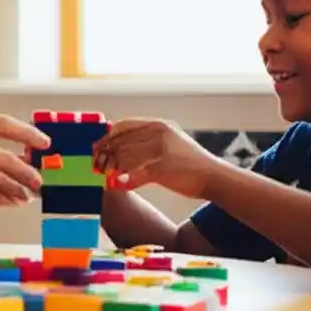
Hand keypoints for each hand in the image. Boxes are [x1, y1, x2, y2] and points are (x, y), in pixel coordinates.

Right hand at [0, 114, 49, 208]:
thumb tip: (19, 156)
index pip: (2, 124)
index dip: (26, 133)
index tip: (44, 142)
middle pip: (4, 157)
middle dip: (26, 171)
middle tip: (39, 180)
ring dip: (17, 189)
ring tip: (28, 195)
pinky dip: (2, 199)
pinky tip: (12, 202)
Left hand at [92, 118, 214, 198]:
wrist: (215, 176)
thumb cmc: (190, 163)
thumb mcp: (170, 143)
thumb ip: (147, 141)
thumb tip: (119, 147)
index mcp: (160, 125)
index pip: (124, 126)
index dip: (107, 137)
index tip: (96, 148)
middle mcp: (159, 133)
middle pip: (121, 142)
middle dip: (105, 155)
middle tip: (96, 166)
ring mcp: (161, 149)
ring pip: (125, 157)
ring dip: (112, 169)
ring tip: (106, 177)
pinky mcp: (163, 168)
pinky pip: (136, 174)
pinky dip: (124, 181)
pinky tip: (118, 185)